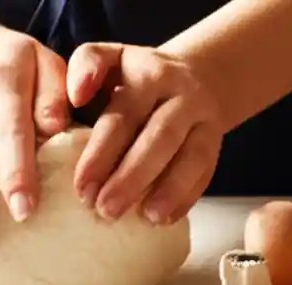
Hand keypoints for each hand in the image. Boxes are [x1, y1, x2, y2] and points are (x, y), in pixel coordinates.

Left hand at [67, 44, 223, 225]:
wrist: (193, 75)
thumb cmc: (134, 79)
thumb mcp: (108, 59)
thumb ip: (86, 68)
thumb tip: (75, 97)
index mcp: (148, 74)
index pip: (123, 115)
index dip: (101, 153)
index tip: (81, 188)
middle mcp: (181, 94)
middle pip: (160, 137)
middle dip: (132, 177)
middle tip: (105, 210)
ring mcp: (204, 118)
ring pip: (192, 155)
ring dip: (169, 189)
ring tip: (146, 216)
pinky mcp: (216, 141)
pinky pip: (206, 171)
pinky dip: (186, 197)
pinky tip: (164, 218)